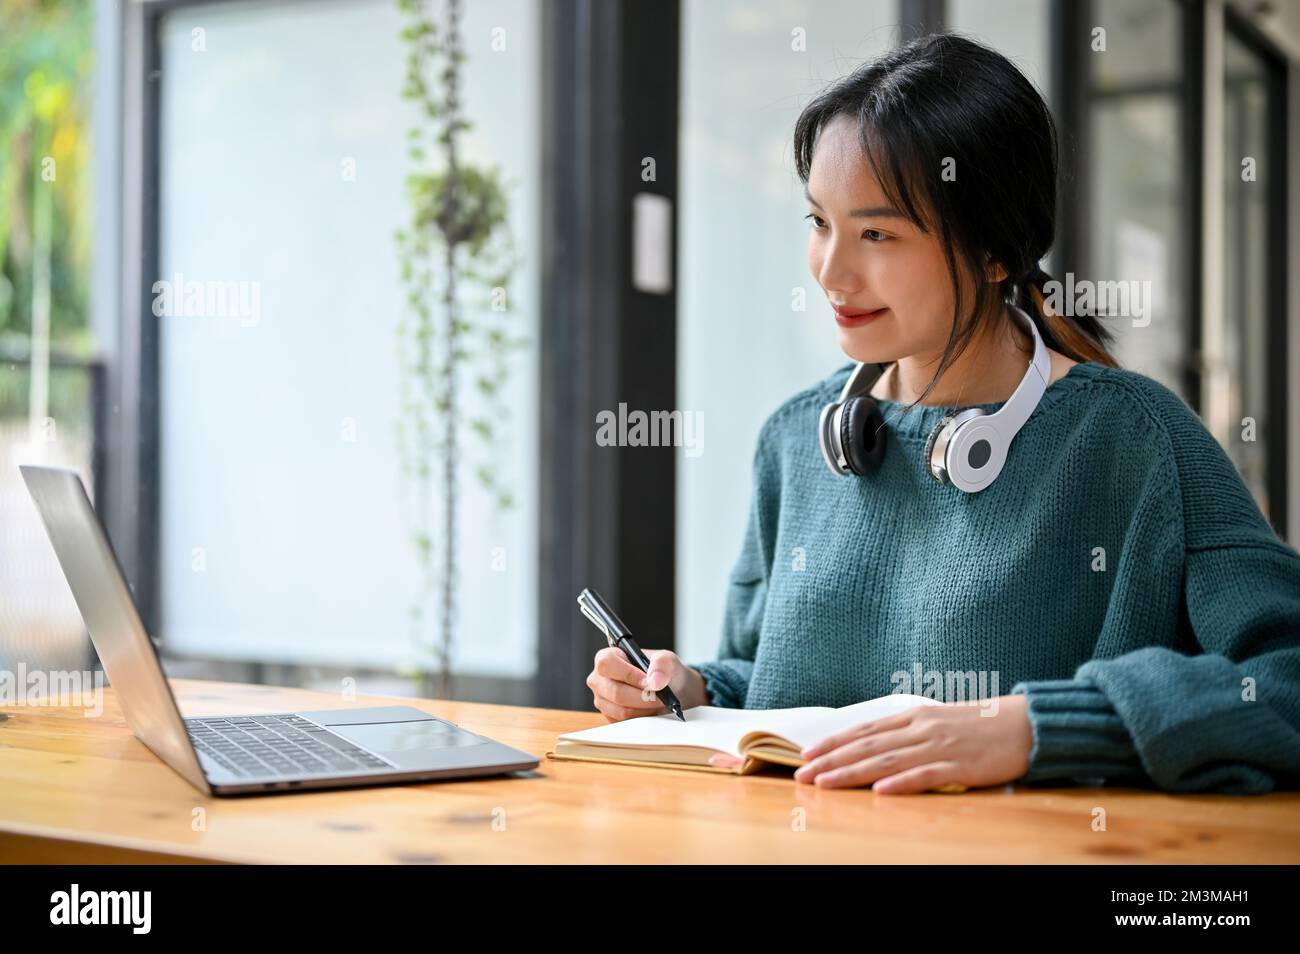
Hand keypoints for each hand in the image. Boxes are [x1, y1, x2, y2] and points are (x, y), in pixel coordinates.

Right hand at [586, 647, 706, 721]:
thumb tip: (654, 681)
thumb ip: (662, 664)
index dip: (628, 674)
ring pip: (621, 711)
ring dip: (644, 709)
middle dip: (642, 697)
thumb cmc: (663, 671)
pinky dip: (642, 718)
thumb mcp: (667, 660)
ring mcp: (602, 700)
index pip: (607, 663)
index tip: (648, 682)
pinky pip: (624, 723)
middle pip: (615, 692)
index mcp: (607, 657)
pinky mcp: (609, 717)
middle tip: (660, 696)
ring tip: (657, 702)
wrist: (669, 690)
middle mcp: (600, 679)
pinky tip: (650, 710)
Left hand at [792, 695, 1032, 792]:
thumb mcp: (938, 720)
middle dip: (831, 761)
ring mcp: (940, 747)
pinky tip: (881, 791)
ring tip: (825, 784)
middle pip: (868, 746)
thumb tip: (875, 742)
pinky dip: (902, 782)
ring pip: (887, 761)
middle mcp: (921, 729)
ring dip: (852, 773)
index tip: (806, 754)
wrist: (1027, 724)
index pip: (865, 730)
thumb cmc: (981, 725)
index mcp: (915, 717)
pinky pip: (927, 776)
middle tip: (802, 775)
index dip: (834, 742)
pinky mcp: (962, 767)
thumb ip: (909, 731)